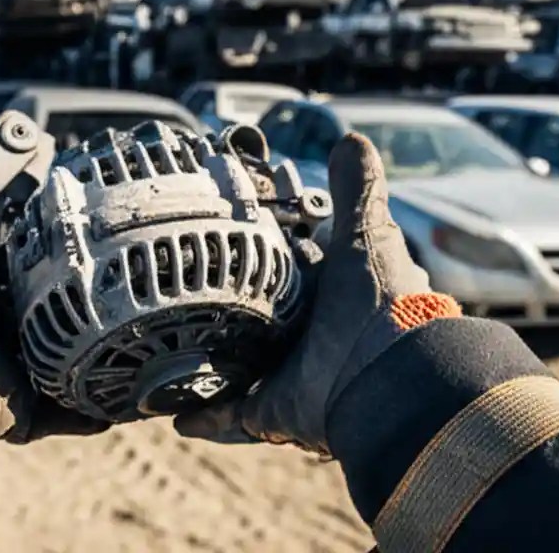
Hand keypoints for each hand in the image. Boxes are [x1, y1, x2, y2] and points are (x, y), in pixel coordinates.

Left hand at [0, 126, 107, 447]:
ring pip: (60, 345)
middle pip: (42, 287)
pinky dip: (90, 407)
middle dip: (78, 274)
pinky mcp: (16, 407)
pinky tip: (124, 397)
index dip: (38, 210)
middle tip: (127, 250)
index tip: (75, 186)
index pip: (7, 232)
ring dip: (92, 338)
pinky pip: (63, 407)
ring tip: (138, 321)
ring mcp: (4, 363)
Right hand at [174, 133, 459, 453]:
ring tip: (170, 351)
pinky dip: (205, 418)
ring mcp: (293, 376)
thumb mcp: (367, 233)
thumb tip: (350, 139)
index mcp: (334, 295)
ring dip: (211, 369)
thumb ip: (356, 189)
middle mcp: (314, 337)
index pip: (294, 272)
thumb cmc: (384, 305)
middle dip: (234, 316)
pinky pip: (232, 418)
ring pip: (243, 372)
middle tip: (186, 295)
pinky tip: (173, 412)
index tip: (227, 242)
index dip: (267, 258)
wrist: (388, 378)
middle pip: (265, 324)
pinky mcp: (276, 411)